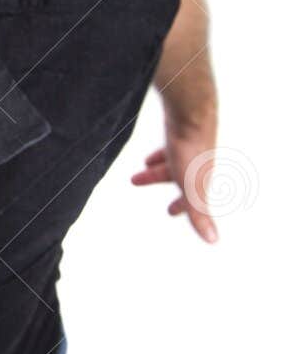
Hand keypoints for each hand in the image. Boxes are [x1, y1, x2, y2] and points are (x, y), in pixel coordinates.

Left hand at [131, 100, 219, 242]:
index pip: (194, 198)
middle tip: (138, 181)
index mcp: (201, 178)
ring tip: (142, 167)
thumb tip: (214, 241)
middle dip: (161, 181)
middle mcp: (198, 163)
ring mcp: (190, 145)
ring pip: (174, 160)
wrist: (192, 111)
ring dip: (158, 166)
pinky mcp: (181, 130)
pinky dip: (161, 151)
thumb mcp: (191, 188)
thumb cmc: (191, 150)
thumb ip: (199, 214)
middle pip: (179, 177)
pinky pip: (171, 144)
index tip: (170, 212)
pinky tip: (149, 150)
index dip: (182, 207)